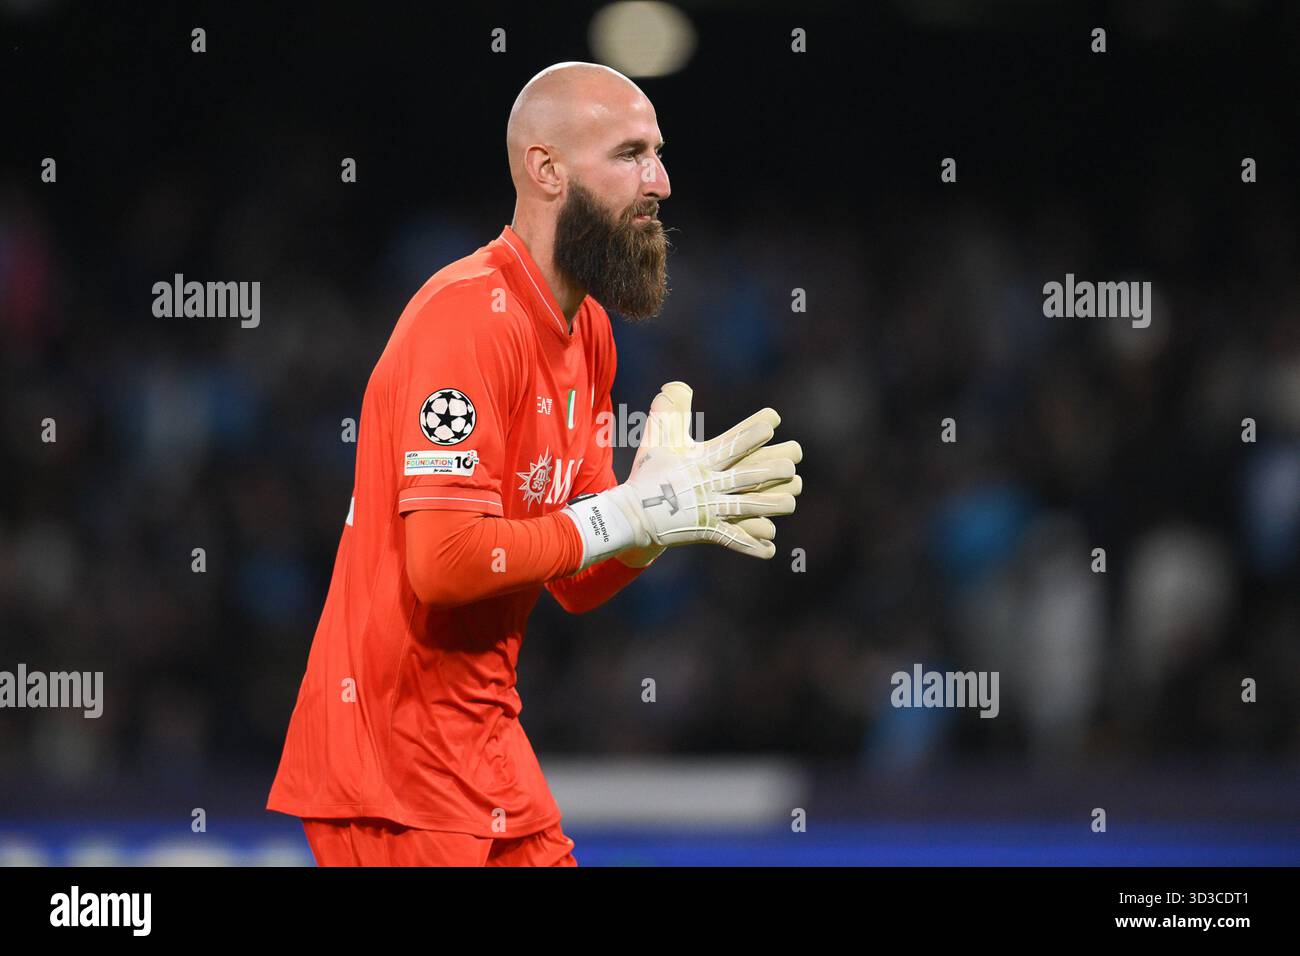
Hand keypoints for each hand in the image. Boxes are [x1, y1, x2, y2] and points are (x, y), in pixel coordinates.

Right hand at [565, 381, 799, 568]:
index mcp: (699, 462)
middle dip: (770, 470)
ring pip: (746, 507)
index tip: (772, 420)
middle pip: (745, 475)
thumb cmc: (647, 476)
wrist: (631, 515)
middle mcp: (707, 484)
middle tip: (792, 463)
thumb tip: (678, 384)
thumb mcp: (657, 441)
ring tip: (791, 502)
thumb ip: (669, 412)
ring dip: (771, 505)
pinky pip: (733, 539)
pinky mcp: (706, 531)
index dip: (751, 432)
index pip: (730, 443)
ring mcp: (707, 509)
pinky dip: (752, 545)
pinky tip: (771, 548)